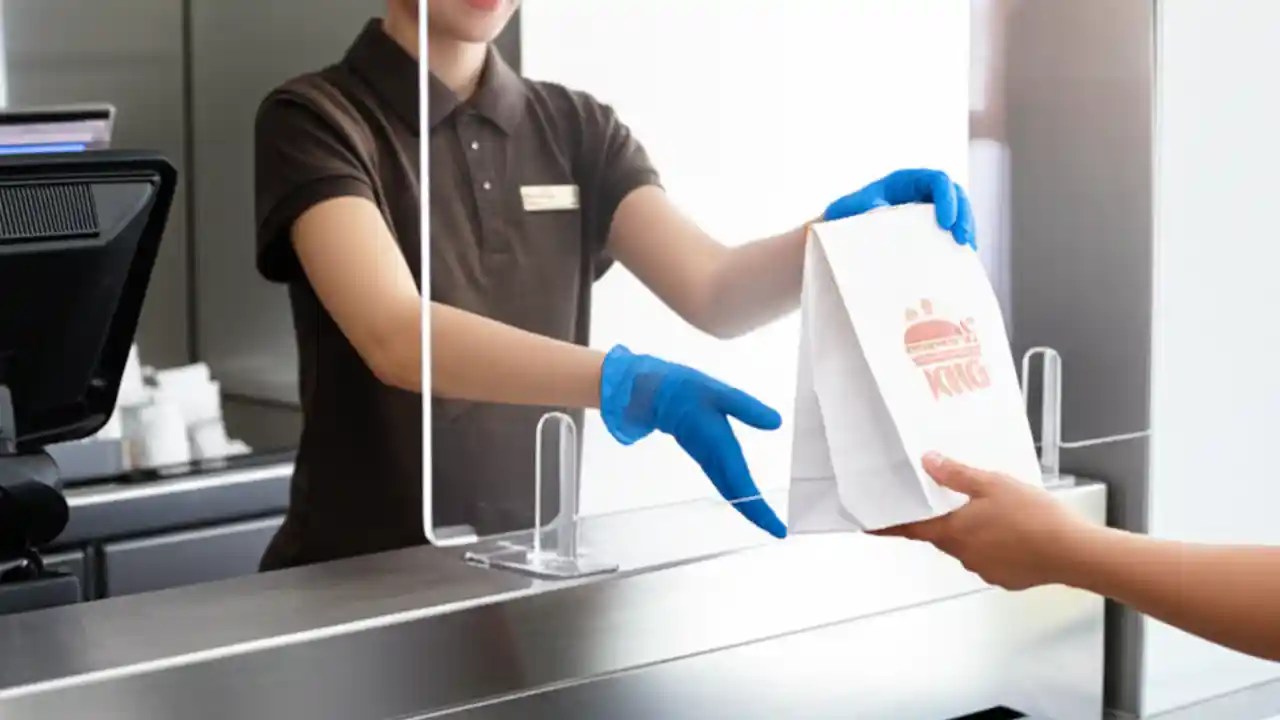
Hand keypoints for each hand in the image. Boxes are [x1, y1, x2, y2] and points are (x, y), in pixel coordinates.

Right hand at [599, 345, 786, 537]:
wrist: (657, 396)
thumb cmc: (688, 391)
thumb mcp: (720, 394)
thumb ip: (747, 408)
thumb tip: (776, 423)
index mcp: (721, 449)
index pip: (743, 488)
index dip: (759, 510)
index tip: (776, 529)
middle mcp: (716, 460)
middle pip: (738, 497)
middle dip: (758, 516)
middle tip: (779, 532)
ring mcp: (710, 461)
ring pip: (731, 491)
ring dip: (749, 507)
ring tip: (769, 520)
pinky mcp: (708, 456)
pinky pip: (726, 481)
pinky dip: (740, 493)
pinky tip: (748, 496)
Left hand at [823, 169, 974, 248]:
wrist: (840, 232)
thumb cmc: (844, 217)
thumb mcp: (849, 211)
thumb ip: (861, 211)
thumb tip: (873, 220)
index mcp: (904, 181)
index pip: (937, 180)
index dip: (947, 198)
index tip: (945, 223)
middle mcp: (920, 192)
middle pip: (955, 195)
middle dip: (964, 216)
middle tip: (962, 241)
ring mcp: (928, 210)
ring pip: (959, 213)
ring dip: (967, 230)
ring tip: (967, 252)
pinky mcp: (930, 228)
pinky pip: (951, 231)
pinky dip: (958, 243)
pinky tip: (961, 260)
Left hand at [873, 453, 1093, 589]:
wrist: (1074, 553)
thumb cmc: (1034, 518)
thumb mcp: (992, 484)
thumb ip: (956, 473)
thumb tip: (929, 461)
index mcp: (953, 532)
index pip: (910, 528)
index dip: (888, 526)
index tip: (868, 526)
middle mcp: (963, 554)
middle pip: (942, 534)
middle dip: (945, 518)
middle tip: (956, 500)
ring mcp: (984, 569)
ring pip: (969, 545)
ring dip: (975, 531)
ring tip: (999, 512)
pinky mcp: (1006, 578)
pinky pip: (992, 557)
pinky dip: (997, 545)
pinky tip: (1016, 531)